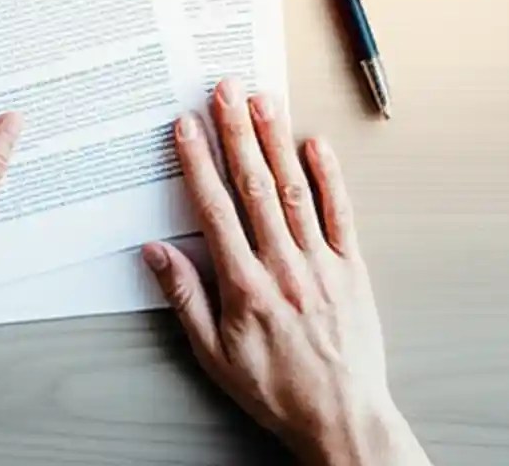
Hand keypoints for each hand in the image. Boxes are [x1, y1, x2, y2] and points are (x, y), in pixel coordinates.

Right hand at [142, 79, 430, 465]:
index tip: (186, 128)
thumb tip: (157, 254)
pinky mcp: (351, 268)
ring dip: (276, 142)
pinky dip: (329, 176)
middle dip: (235, 133)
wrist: (340, 417)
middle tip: (223, 92)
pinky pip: (340, 213)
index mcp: (245, 286)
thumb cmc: (275, 390)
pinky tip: (315, 144)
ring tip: (262, 102)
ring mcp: (321, 263)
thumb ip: (184, 298)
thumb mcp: (213, 355)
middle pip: (254, 187)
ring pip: (295, 190)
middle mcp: (283, 266)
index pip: (215, 210)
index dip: (197, 163)